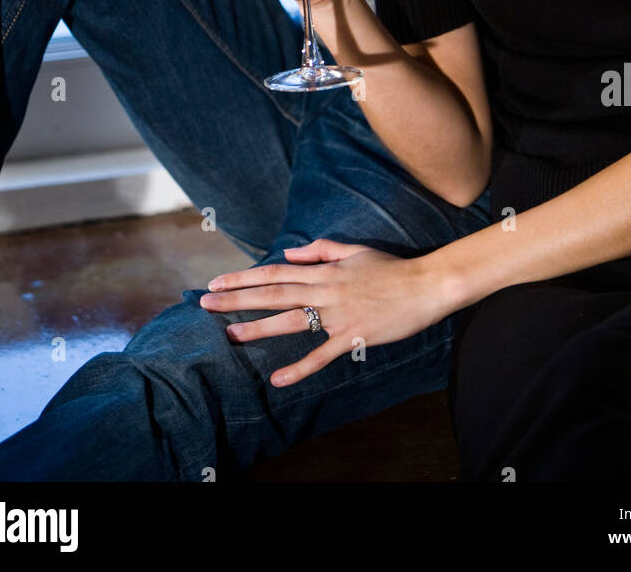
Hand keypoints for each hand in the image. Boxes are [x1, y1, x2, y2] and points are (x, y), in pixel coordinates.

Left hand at [200, 238, 448, 386]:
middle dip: (238, 298)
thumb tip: (291, 254)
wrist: (425, 285)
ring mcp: (338, 315)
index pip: (275, 272)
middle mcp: (326, 290)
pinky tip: (278, 379)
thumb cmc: (391, 267)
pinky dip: (300, 368)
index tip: (217, 281)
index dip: (244, 277)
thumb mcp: (354, 250)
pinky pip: (322, 355)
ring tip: (231, 335)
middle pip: (274, 293)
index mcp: (324, 271)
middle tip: (206, 302)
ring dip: (259, 327)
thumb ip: (321, 250)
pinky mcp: (353, 336)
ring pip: (291, 321)